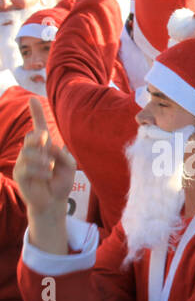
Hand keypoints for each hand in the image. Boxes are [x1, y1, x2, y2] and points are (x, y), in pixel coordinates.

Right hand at [14, 98, 74, 254]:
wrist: (54, 202)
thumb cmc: (61, 183)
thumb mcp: (70, 166)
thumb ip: (63, 154)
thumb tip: (48, 146)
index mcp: (45, 147)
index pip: (38, 126)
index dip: (36, 113)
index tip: (33, 99)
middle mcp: (32, 151)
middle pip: (33, 136)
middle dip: (42, 143)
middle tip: (51, 158)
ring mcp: (23, 162)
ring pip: (30, 151)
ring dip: (44, 161)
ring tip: (50, 171)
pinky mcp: (19, 173)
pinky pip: (28, 166)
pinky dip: (41, 171)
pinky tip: (46, 177)